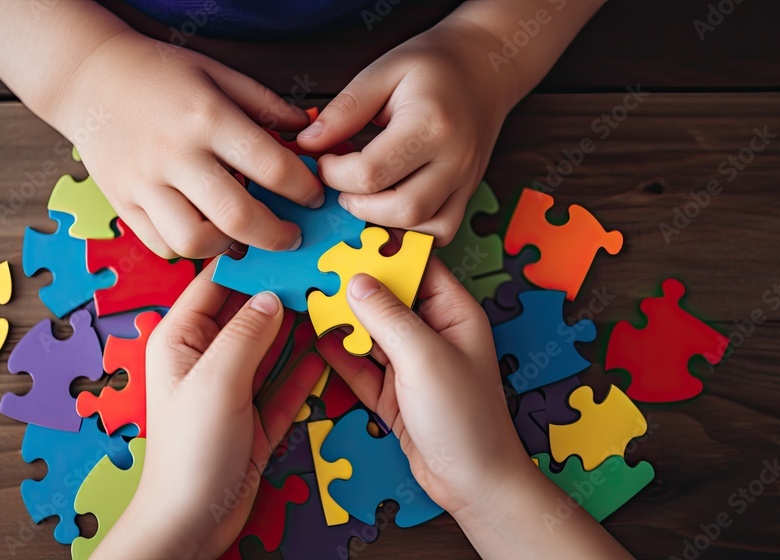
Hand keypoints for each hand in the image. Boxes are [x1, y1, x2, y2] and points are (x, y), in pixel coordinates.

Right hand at [52, 32, 323, 258]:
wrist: (88, 77)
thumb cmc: (158, 74)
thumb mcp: (216, 72)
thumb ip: (264, 103)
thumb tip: (306, 130)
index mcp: (207, 118)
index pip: (271, 167)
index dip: (304, 189)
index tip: (314, 197)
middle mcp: (176, 155)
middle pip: (238, 217)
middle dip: (276, 235)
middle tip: (290, 236)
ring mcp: (145, 183)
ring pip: (195, 241)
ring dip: (229, 246)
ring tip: (242, 235)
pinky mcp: (122, 202)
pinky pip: (162, 244)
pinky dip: (190, 248)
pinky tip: (204, 231)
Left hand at [93, 262, 323, 558]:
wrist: (193, 521)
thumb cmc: (189, 454)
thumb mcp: (217, 381)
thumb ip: (246, 333)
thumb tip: (273, 296)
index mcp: (180, 339)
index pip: (215, 284)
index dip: (248, 262)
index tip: (282, 243)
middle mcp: (206, 358)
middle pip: (248, 312)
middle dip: (281, 293)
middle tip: (319, 269)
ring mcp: (233, 387)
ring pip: (271, 346)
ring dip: (298, 328)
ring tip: (331, 300)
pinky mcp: (256, 416)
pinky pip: (286, 381)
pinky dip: (306, 367)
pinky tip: (329, 347)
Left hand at [296, 19, 513, 244]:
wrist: (485, 67)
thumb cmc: (433, 66)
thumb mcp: (383, 72)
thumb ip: (345, 110)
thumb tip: (308, 143)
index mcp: (431, 124)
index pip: (372, 173)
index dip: (335, 174)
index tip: (325, 159)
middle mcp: (455, 159)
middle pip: (402, 210)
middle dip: (358, 204)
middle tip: (342, 182)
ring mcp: (466, 181)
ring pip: (425, 230)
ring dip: (385, 222)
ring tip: (366, 195)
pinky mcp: (468, 193)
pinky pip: (442, 232)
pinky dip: (413, 232)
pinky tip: (390, 208)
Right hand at [316, 257, 532, 514]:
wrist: (471, 484)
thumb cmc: (465, 418)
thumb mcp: (423, 358)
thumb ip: (388, 317)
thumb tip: (356, 281)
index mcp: (453, 313)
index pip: (417, 266)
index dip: (385, 252)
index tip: (347, 239)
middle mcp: (432, 333)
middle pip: (388, 298)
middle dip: (355, 287)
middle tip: (317, 271)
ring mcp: (411, 364)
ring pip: (370, 331)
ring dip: (343, 321)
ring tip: (308, 301)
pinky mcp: (394, 392)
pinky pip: (361, 366)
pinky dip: (341, 355)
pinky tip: (317, 340)